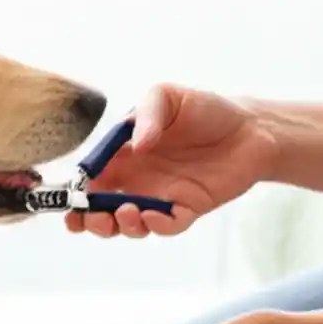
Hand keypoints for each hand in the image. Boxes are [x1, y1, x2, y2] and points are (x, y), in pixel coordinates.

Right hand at [66, 84, 278, 237]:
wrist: (252, 127)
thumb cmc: (205, 108)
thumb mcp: (166, 96)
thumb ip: (146, 115)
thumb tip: (136, 146)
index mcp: (123, 155)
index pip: (91, 179)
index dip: (76, 193)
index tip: (70, 200)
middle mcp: (137, 180)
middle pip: (102, 210)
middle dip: (90, 220)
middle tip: (90, 219)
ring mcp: (161, 196)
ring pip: (130, 224)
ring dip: (121, 226)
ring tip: (127, 213)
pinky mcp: (188, 208)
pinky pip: (167, 225)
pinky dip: (156, 226)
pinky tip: (153, 217)